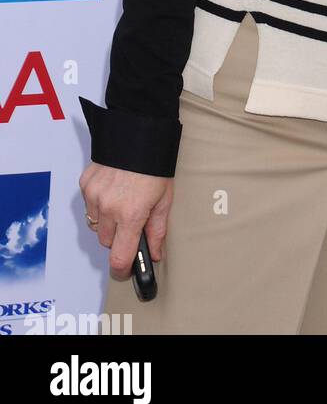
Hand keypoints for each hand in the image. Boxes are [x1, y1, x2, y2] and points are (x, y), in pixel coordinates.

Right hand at [79, 162, 174, 278]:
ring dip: (107, 221)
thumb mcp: (165, 198)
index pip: (119, 257)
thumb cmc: (155, 165)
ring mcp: (94, 196)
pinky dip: (99, 203)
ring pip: (96, 225)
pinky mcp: (85, 185)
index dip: (122, 269)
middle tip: (132, 221)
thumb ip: (158, 229)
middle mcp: (109, 208)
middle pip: (107, 242)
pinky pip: (89, 205)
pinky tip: (113, 189)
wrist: (139, 133)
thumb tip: (155, 253)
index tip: (126, 270)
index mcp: (131, 214)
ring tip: (123, 201)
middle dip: (119, 237)